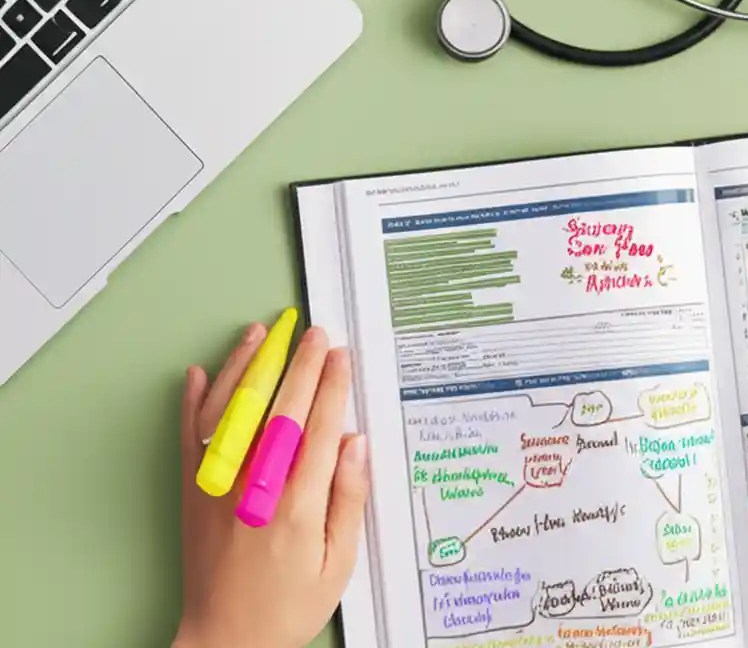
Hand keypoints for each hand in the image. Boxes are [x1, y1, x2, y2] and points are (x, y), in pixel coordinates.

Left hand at [173, 324, 369, 647]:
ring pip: (232, 409)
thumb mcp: (338, 563)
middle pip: (280, 407)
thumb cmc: (285, 607)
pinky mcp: (192, 492)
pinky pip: (190, 435)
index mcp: (298, 503)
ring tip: (262, 334)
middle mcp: (255, 486)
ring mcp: (218, 485)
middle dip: (299, 362)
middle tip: (313, 332)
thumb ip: (348, 500)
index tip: (340, 356)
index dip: (332, 384)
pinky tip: (203, 373)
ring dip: (248, 366)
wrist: (225, 640)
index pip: (319, 425)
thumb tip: (356, 446)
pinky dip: (195, 401)